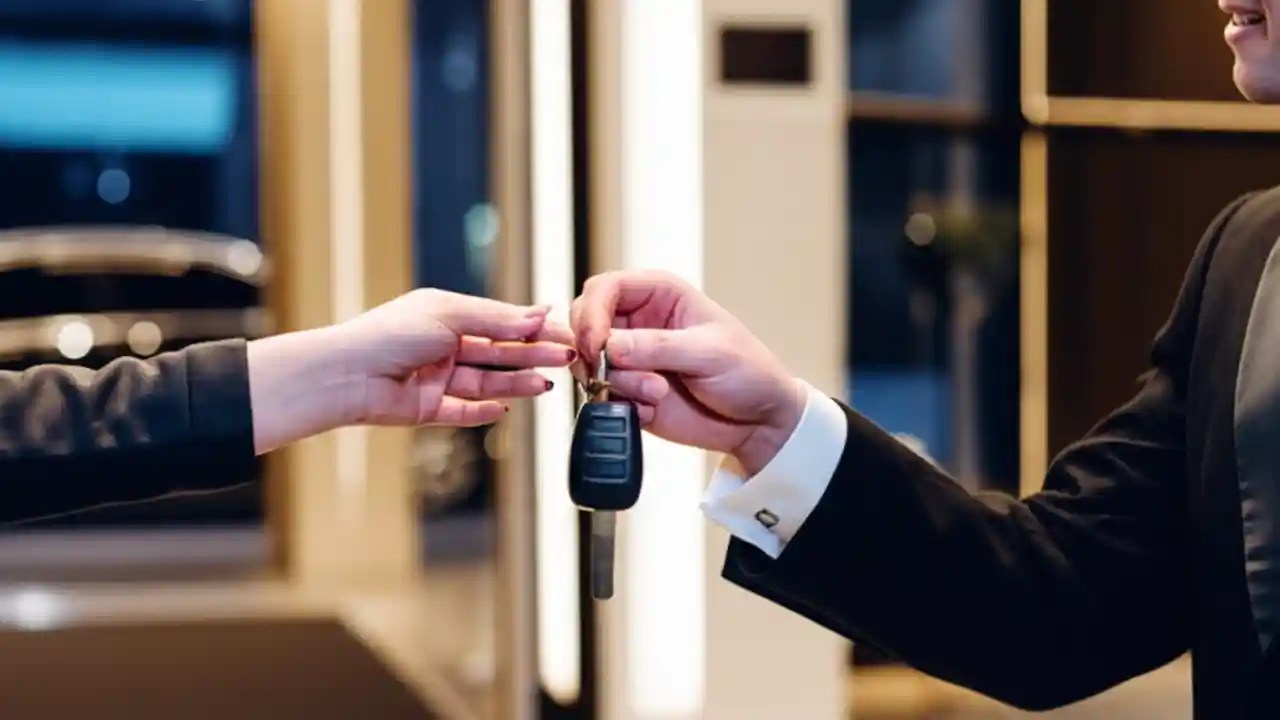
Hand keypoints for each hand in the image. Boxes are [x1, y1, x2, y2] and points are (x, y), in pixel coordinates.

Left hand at [249, 289, 575, 453]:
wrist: (346, 374)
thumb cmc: (389, 334)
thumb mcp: (449, 314)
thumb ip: (496, 319)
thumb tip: (538, 313)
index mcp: (446, 315)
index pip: (499, 321)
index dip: (530, 327)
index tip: (563, 331)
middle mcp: (443, 345)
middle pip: (498, 352)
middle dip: (532, 354)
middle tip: (566, 357)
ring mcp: (436, 378)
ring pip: (487, 382)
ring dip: (517, 382)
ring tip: (546, 383)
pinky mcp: (427, 408)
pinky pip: (463, 411)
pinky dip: (485, 411)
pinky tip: (507, 408)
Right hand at [571, 271, 804, 474]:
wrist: (759, 420)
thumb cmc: (747, 372)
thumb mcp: (709, 352)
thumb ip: (658, 346)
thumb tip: (609, 347)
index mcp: (660, 294)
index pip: (605, 288)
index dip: (592, 312)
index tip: (596, 344)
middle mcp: (639, 322)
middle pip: (584, 323)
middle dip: (592, 350)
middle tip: (609, 372)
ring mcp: (631, 358)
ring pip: (589, 364)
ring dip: (616, 383)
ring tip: (657, 393)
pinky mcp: (629, 392)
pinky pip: (602, 396)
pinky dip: (621, 405)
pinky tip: (652, 409)